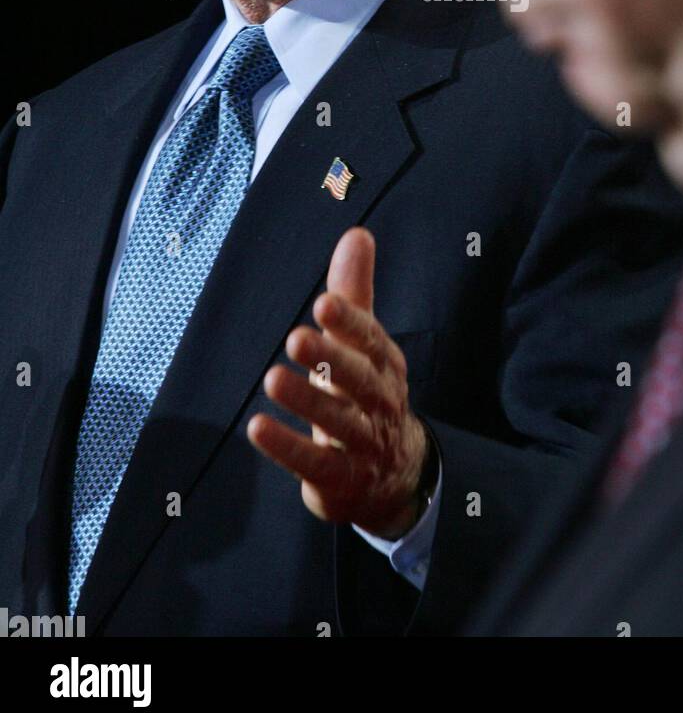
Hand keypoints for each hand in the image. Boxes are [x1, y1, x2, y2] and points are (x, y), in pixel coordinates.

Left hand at [247, 226, 430, 537]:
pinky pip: (315, 464)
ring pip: (338, 421)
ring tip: (272, 378)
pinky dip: (287, 447)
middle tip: (296, 337)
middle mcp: (380, 403)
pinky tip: (257, 428)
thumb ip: (356, 291)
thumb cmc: (367, 397)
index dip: (351, 322)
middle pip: (360, 380)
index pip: (372, 341)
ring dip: (306, 401)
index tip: (324, 302)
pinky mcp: (342, 479)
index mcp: (385, 366)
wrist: (394, 478)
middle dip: (331, 358)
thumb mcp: (364, 346)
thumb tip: (356, 233)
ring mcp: (364, 444)